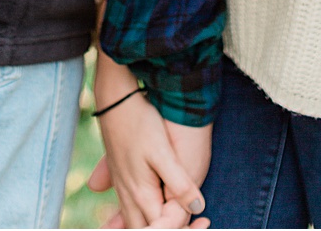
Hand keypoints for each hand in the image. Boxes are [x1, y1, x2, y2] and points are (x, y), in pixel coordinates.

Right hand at [90, 81, 210, 227]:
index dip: (181, 227)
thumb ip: (179, 183)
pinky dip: (143, 220)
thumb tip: (197, 206)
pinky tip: (151, 214)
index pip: (161, 227)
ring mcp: (123, 190)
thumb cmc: (141, 125)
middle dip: (169, 228)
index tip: (203, 223)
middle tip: (197, 224)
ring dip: (156, 226)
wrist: (117, 103)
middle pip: (146, 229)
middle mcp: (129, 197)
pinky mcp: (123, 181)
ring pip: (135, 223)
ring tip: (177, 220)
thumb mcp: (163, 154)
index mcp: (142, 194)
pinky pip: (130, 212)